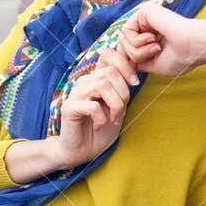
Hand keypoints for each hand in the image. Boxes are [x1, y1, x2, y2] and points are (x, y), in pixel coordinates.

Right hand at [50, 49, 137, 168]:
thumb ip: (124, 87)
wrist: (83, 151)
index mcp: (96, 78)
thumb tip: (137, 66)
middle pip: (111, 72)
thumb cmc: (102, 129)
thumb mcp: (119, 106)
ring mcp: (75, 93)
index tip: (135, 83)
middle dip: (123, 93)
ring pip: (103, 85)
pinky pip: (93, 106)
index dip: (126, 64)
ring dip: (115, 105)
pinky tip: (99, 126)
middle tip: (120, 112)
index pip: (109, 54)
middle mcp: (85, 82)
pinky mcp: (69, 108)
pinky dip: (102, 118)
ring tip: (112, 119)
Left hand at [115, 0, 205, 76]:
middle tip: (156, 53)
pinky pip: (126, 31)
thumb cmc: (183, 57)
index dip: (127, 63)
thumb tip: (125, 62)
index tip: (134, 77)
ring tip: (157, 47)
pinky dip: (137, 42)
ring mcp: (145, 19)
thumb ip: (140, 62)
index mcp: (152, 38)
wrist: (196, 44)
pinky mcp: (143, 12)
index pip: (128, 49)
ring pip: (123, 40)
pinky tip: (153, 39)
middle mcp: (147, 27)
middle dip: (136, 56)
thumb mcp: (156, 66)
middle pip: (123, 46)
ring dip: (138, 50)